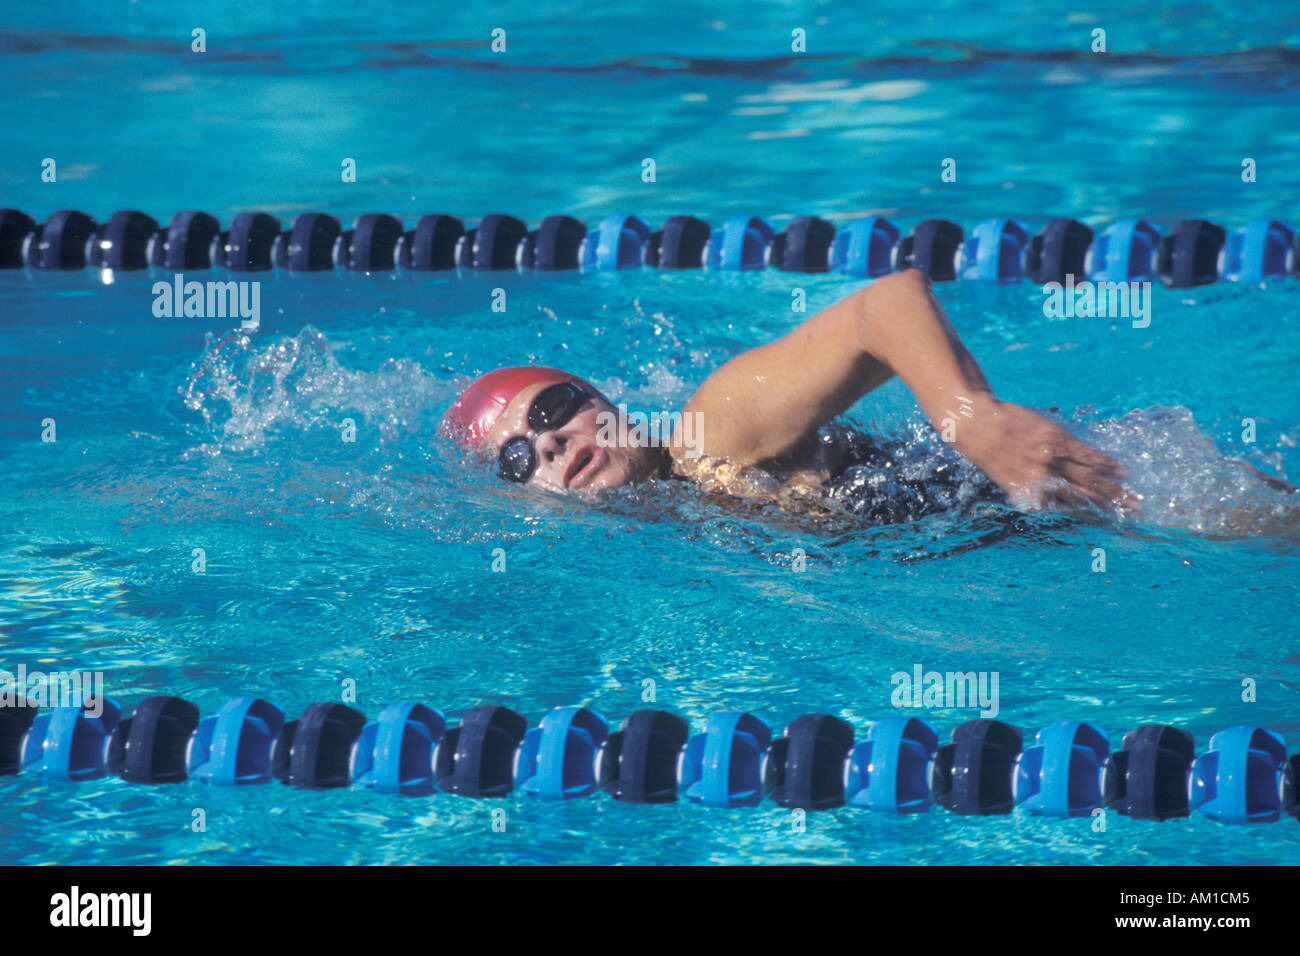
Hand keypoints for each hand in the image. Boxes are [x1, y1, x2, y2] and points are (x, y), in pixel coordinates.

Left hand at [952, 399, 1139, 513]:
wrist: (976, 423)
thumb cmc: (986, 448)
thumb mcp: (1003, 475)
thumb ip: (1028, 486)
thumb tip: (1048, 496)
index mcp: (1029, 493)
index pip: (1065, 509)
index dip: (1088, 515)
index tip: (1107, 521)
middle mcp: (1042, 481)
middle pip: (1084, 498)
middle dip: (1109, 508)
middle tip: (1131, 516)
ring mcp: (1050, 460)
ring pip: (1089, 479)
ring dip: (1114, 491)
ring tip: (1134, 500)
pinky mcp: (1056, 440)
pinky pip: (1087, 455)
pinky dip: (1106, 463)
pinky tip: (1123, 471)